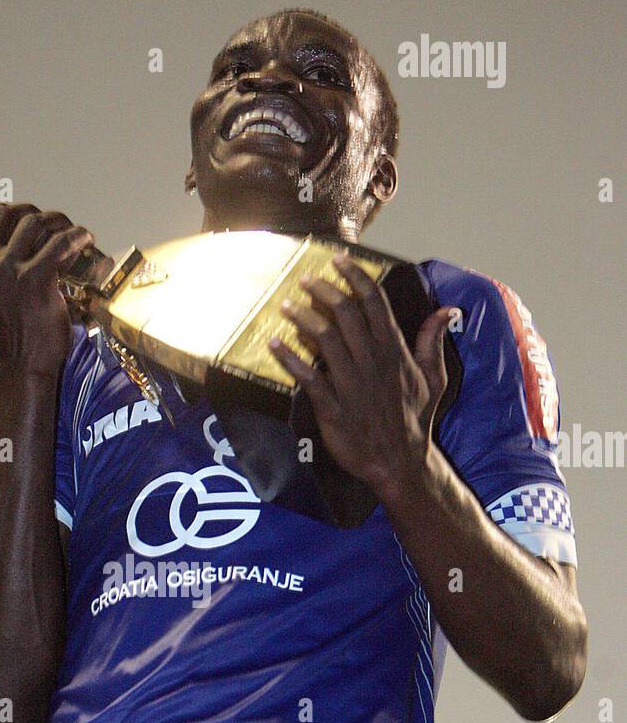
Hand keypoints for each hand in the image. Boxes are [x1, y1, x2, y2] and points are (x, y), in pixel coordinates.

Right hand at [0, 203, 93, 375]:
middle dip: (33, 212)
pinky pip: (60, 241)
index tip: (21, 215)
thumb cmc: (8, 336)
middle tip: (52, 223)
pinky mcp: (34, 278)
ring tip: (71, 232)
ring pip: (35, 222)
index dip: (4, 210)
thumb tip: (11, 245)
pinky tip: (85, 240)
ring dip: (58, 221)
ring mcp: (7, 270)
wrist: (19, 365)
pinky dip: (77, 235)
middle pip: (8, 213)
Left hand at [270, 253, 453, 498]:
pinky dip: (289, 359)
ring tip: (286, 305)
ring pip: (325, 339)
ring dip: (302, 318)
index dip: (355, 277)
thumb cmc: (416, 420)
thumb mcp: (435, 378)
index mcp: (395, 351)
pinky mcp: (333, 407)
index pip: (374, 303)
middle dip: (324, 290)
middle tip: (306, 279)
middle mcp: (372, 362)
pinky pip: (308, 377)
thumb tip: (446, 310)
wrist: (400, 462)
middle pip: (345, 314)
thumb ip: (434, 341)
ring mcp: (351, 384)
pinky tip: (275, 344)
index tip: (338, 260)